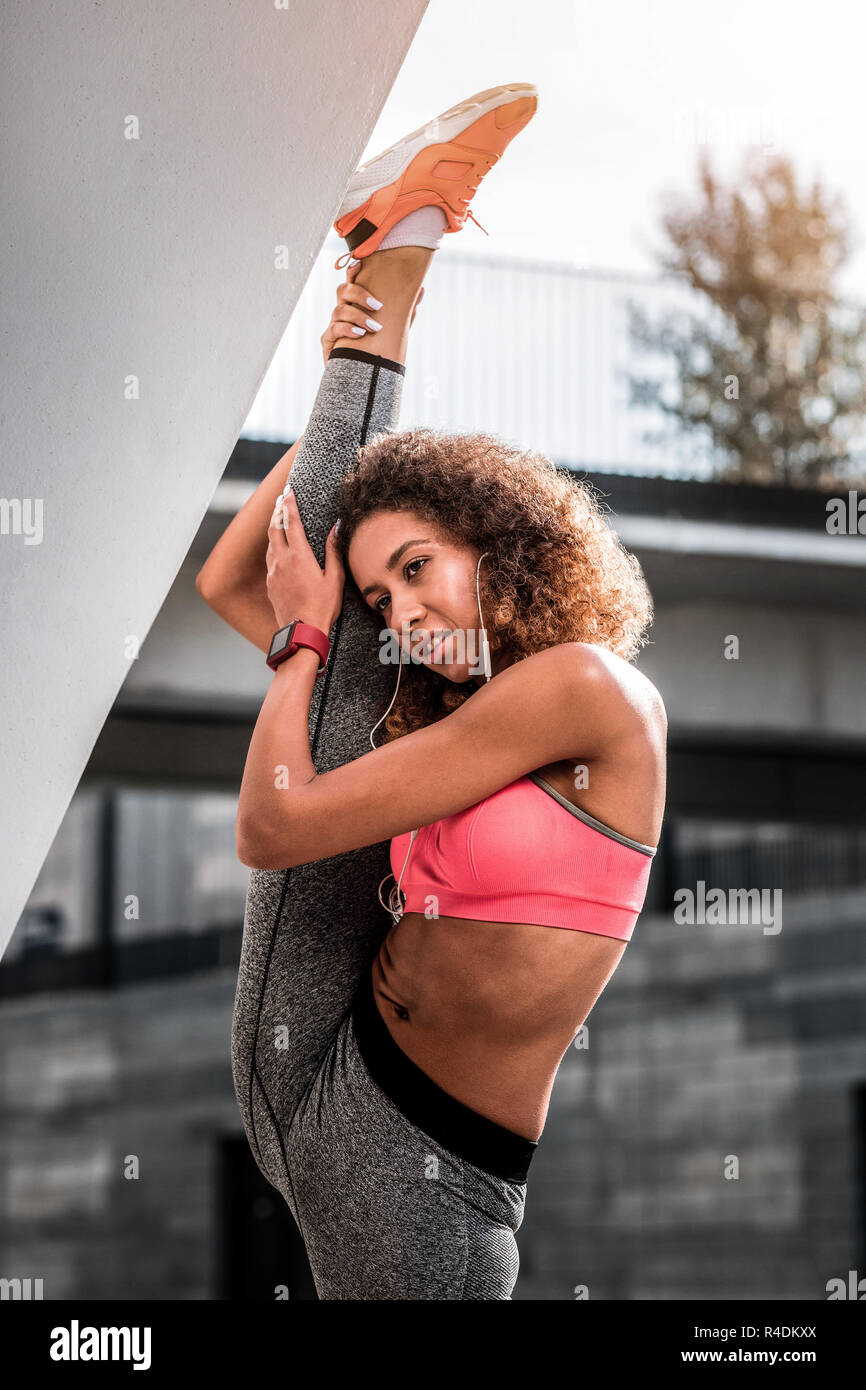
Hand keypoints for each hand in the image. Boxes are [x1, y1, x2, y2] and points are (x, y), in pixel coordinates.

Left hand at [266, 491, 343, 632]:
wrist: (302, 632)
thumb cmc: (323, 607)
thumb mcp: (335, 578)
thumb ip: (333, 550)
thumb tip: (336, 528)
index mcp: (299, 556)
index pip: (291, 522)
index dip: (289, 503)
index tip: (288, 490)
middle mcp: (282, 561)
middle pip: (274, 527)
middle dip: (277, 510)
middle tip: (281, 498)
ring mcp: (273, 572)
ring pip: (270, 542)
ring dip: (274, 527)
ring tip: (279, 517)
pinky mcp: (270, 584)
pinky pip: (269, 558)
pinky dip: (273, 545)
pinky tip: (278, 546)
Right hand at [320, 260, 424, 366]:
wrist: (365, 378)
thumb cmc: (378, 349)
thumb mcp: (394, 328)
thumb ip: (405, 310)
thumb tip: (422, 290)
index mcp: (357, 304)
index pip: (353, 282)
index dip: (353, 270)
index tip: (360, 264)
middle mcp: (344, 311)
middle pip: (343, 290)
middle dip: (359, 294)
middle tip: (378, 306)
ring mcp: (335, 325)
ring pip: (339, 310)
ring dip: (358, 316)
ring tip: (373, 327)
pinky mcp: (329, 341)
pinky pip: (334, 330)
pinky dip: (347, 330)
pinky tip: (359, 334)